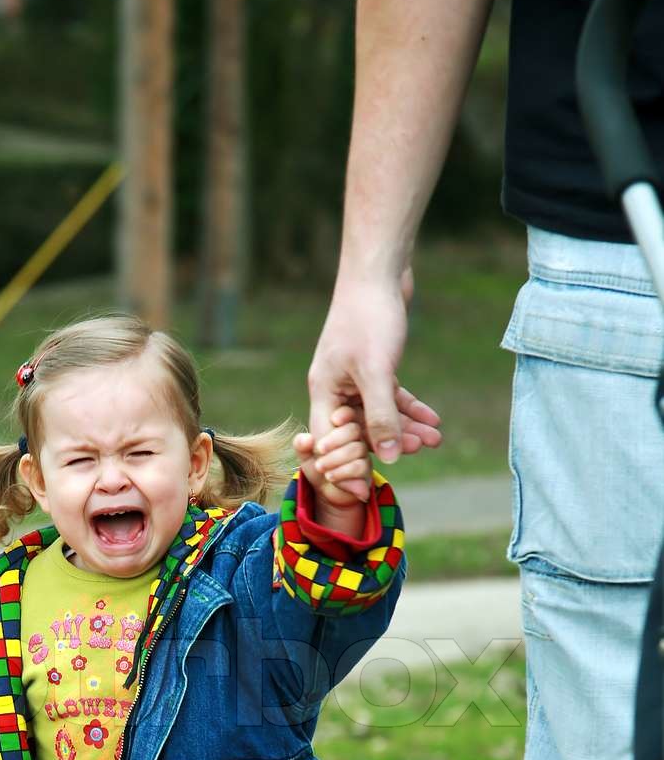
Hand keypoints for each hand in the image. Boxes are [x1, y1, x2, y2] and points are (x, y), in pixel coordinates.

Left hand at [294, 405, 371, 515]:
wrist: (326, 491)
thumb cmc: (318, 465)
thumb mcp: (306, 455)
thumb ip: (302, 445)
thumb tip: (305, 439)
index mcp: (342, 428)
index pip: (349, 413)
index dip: (344, 414)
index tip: (333, 420)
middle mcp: (356, 439)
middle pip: (354, 430)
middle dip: (335, 440)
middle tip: (319, 450)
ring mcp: (363, 455)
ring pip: (357, 449)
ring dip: (336, 458)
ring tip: (320, 467)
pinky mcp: (366, 472)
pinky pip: (360, 467)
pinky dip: (343, 472)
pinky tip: (330, 477)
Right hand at [308, 269, 432, 474]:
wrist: (378, 271)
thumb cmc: (369, 317)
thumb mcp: (376, 371)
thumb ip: (382, 416)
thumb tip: (389, 456)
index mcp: (324, 392)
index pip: (330, 444)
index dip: (348, 466)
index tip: (367, 489)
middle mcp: (335, 388)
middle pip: (358, 431)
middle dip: (388, 444)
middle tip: (418, 452)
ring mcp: (354, 378)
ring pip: (379, 415)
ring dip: (406, 427)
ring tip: (434, 438)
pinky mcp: (374, 366)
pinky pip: (391, 398)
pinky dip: (410, 408)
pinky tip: (432, 419)